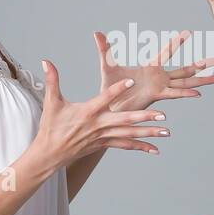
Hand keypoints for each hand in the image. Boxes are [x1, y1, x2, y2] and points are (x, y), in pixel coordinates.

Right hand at [32, 60, 169, 168]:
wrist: (50, 153)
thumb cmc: (51, 126)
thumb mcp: (51, 102)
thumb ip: (52, 80)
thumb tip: (46, 60)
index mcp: (88, 111)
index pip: (105, 97)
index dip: (117, 89)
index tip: (131, 80)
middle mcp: (99, 124)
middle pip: (125, 120)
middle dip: (145, 117)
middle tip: (162, 114)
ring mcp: (103, 136)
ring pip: (130, 134)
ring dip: (149, 133)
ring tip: (167, 131)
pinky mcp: (104, 144)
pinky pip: (126, 145)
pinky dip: (141, 146)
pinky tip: (155, 148)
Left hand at [94, 29, 213, 112]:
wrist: (109, 106)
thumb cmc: (110, 87)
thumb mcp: (107, 64)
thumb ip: (104, 48)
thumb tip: (97, 33)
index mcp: (150, 67)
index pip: (167, 52)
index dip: (177, 42)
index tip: (188, 32)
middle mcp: (159, 77)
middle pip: (184, 69)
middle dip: (200, 65)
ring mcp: (160, 87)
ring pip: (185, 82)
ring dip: (201, 80)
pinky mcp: (156, 96)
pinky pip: (174, 93)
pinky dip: (186, 93)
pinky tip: (198, 93)